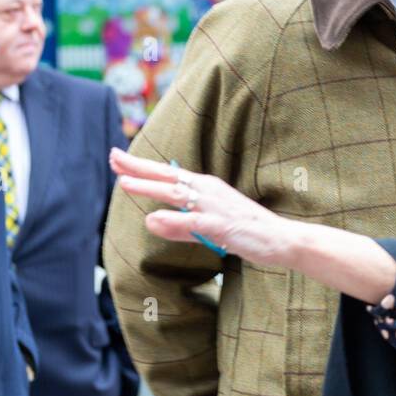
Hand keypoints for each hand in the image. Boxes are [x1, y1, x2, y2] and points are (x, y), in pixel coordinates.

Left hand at [110, 148, 296, 266]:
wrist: (282, 238)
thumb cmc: (247, 231)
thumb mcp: (208, 226)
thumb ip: (180, 224)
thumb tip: (150, 220)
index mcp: (205, 187)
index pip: (168, 173)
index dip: (141, 167)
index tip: (118, 159)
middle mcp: (208, 190)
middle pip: (168, 175)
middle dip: (138, 167)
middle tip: (113, 156)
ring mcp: (215, 206)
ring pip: (176, 194)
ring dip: (150, 187)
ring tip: (124, 182)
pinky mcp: (222, 225)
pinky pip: (194, 221)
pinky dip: (172, 219)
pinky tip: (153, 219)